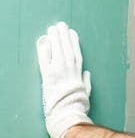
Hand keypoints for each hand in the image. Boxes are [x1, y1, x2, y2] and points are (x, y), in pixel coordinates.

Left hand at [36, 22, 92, 137]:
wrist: (67, 112)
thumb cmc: (78, 104)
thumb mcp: (86, 92)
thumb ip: (86, 81)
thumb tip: (87, 73)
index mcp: (78, 72)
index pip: (76, 52)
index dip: (74, 42)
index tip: (72, 33)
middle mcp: (69, 68)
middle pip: (66, 47)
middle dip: (64, 35)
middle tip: (61, 25)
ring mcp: (58, 70)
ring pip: (57, 49)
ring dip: (55, 38)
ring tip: (53, 28)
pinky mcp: (47, 75)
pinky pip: (45, 58)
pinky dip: (45, 48)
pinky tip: (44, 40)